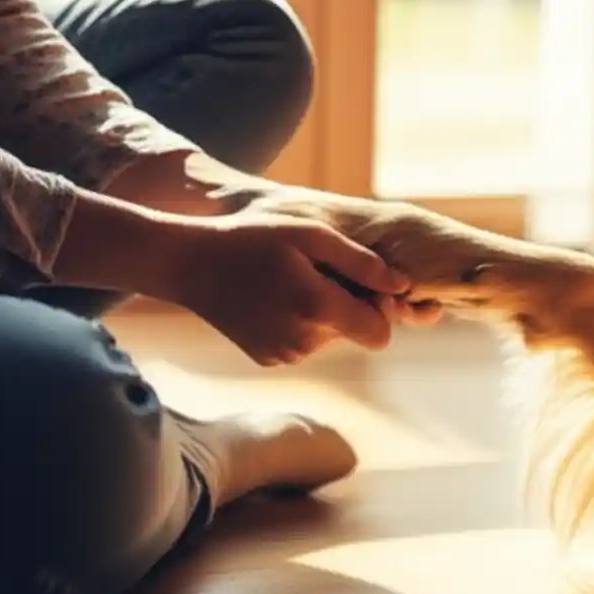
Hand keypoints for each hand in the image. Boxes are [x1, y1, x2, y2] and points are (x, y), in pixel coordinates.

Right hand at [162, 212, 413, 364]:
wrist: (190, 264)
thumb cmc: (253, 239)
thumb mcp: (311, 235)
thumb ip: (362, 262)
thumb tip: (403, 286)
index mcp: (319, 310)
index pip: (381, 334)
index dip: (381, 309)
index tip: (362, 283)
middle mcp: (304, 342)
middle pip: (356, 333)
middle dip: (350, 307)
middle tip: (321, 273)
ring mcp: (284, 355)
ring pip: (331, 338)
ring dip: (324, 314)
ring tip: (292, 280)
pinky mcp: (268, 359)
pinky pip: (304, 344)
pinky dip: (301, 324)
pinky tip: (275, 297)